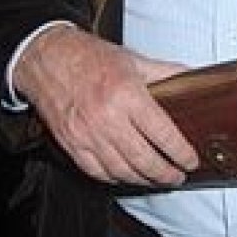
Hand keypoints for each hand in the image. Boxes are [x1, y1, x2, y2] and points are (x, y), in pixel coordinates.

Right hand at [12, 27, 199, 186]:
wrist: (45, 57)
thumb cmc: (86, 57)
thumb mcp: (132, 59)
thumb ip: (165, 72)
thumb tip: (191, 79)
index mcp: (126, 94)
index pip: (163, 135)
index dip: (181, 153)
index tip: (190, 160)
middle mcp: (107, 117)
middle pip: (145, 160)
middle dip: (167, 174)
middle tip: (177, 175)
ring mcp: (87, 134)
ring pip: (123, 171)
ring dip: (144, 180)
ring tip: (157, 178)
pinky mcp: (71, 143)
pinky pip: (98, 172)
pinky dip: (116, 178)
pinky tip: (128, 176)